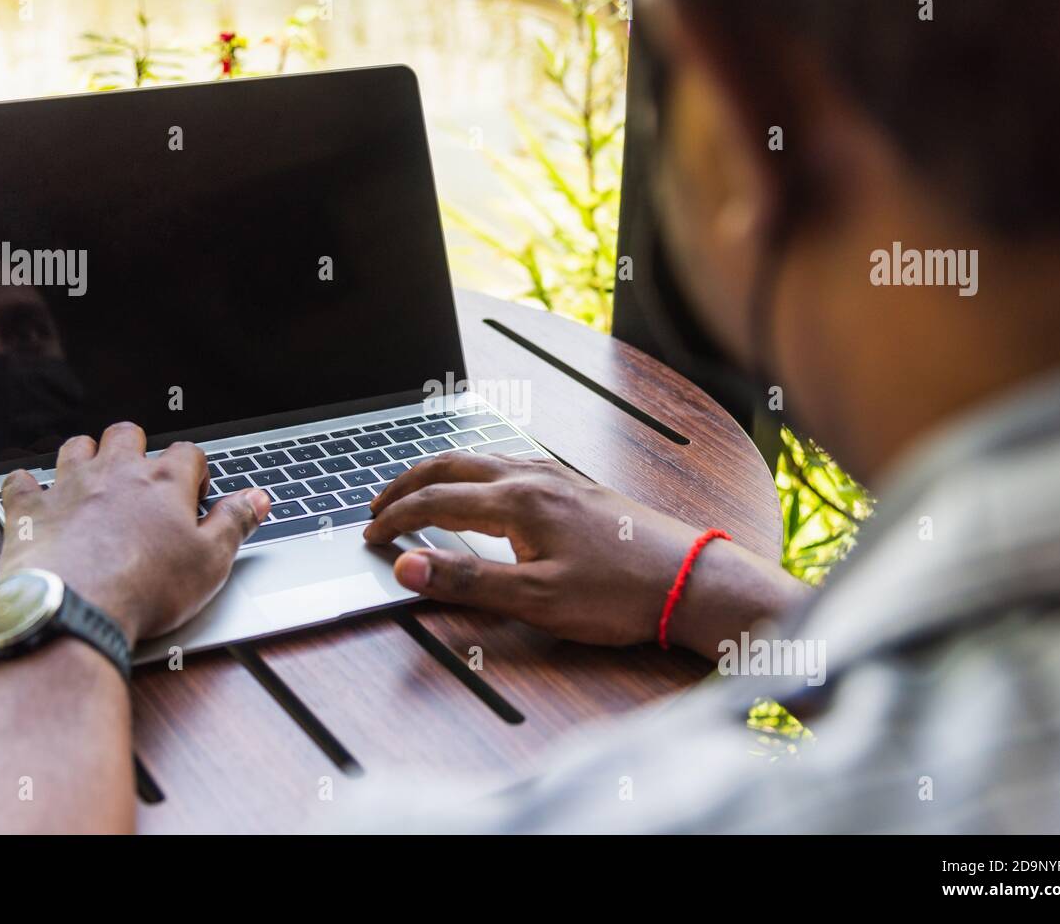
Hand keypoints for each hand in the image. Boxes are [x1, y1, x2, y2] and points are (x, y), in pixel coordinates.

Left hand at [0, 422, 269, 642]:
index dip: (193, 470)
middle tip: (142, 477)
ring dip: (86, 456)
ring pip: (77, 446)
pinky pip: (23, 482)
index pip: (187, 453)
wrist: (75, 610)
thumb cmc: (145, 588)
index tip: (193, 492)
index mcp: (163, 484)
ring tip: (94, 478)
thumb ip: (235, 522)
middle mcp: (115, 473)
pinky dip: (29, 485)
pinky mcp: (30, 510)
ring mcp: (69, 487)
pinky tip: (34, 494)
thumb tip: (256, 498)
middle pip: (127, 435)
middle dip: (136, 448)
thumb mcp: (211, 562)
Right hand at [363, 452, 705, 646]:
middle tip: (376, 507)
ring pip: (479, 460)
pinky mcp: (573, 486)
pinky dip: (473, 473)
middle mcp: (533, 477)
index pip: (435, 501)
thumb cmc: (619, 594)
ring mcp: (556, 476)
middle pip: (450, 466)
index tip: (370, 536)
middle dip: (406, 483)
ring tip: (416, 493)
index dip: (395, 519)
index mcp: (516, 501)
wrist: (690, 579)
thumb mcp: (535, 600)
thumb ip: (465, 582)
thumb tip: (405, 567)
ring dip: (439, 474)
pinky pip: (507, 463)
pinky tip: (479, 492)